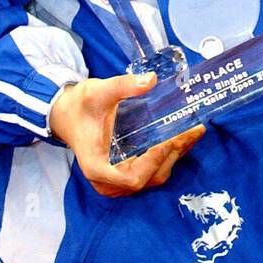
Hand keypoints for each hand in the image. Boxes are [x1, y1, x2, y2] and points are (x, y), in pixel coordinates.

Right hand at [49, 72, 204, 196]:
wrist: (68, 114)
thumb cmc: (79, 106)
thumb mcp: (98, 92)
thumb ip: (123, 86)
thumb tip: (150, 80)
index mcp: (97, 167)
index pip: (131, 179)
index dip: (152, 163)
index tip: (167, 141)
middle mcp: (108, 181)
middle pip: (149, 177)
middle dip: (174, 153)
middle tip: (193, 129)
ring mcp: (119, 181)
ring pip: (155, 176)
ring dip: (177, 154)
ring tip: (195, 131)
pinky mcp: (127, 173)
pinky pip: (154, 171)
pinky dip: (171, 155)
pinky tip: (185, 136)